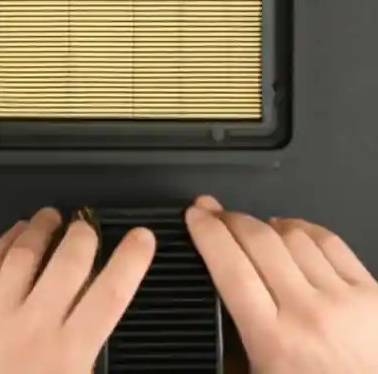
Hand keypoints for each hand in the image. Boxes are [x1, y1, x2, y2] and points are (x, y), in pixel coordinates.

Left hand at [0, 207, 155, 373]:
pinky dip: (3, 242)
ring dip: (41, 228)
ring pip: (24, 254)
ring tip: (51, 215)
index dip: (130, 261)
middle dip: (84, 234)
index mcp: (69, 351)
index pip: (109, 294)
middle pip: (67, 262)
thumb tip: (102, 339)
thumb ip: (87, 362)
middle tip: (90, 223)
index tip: (141, 239)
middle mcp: (35, 324)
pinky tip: (12, 233)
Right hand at [186, 195, 377, 373]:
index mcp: (273, 339)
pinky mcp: (372, 293)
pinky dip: (305, 230)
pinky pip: (332, 242)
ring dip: (266, 224)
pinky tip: (292, 232)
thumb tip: (208, 303)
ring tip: (252, 227)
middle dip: (231, 219)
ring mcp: (344, 299)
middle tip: (215, 212)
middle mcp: (309, 313)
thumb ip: (231, 344)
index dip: (208, 232)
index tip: (196, 216)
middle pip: (260, 241)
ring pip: (295, 236)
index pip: (231, 267)